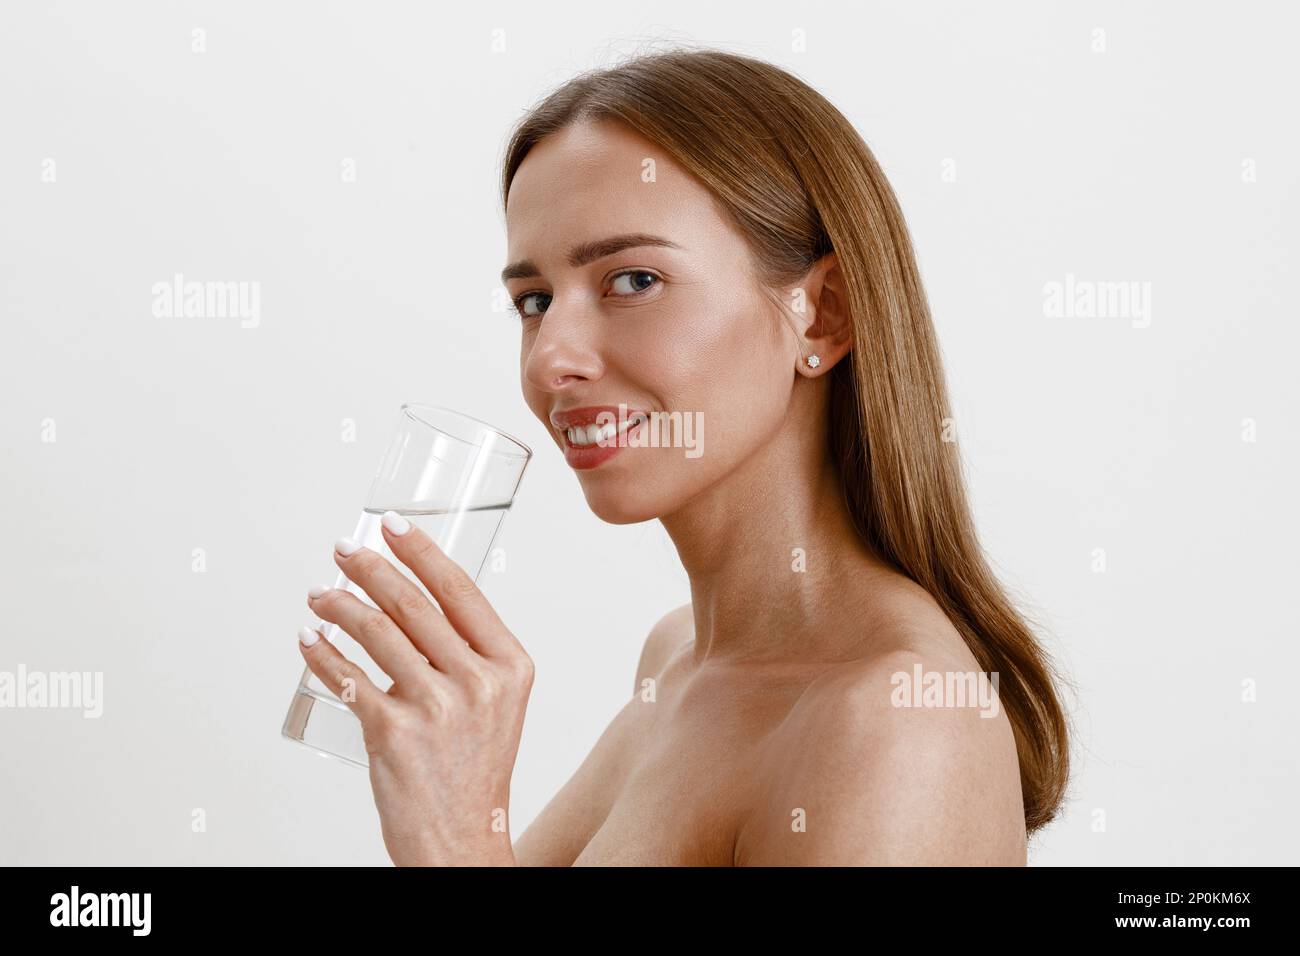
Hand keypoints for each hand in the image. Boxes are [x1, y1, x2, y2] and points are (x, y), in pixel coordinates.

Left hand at [297, 511, 532, 865]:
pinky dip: (322, 653)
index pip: (461, 591)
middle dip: (370, 568)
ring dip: (338, 606)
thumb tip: (408, 600)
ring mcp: (437, 707)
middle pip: (414, 603)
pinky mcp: (394, 732)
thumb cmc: (473, 772)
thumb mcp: (495, 705)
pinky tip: (309, 639)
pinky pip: (349, 678)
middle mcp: (478, 682)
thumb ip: (467, 655)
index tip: (393, 525)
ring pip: (376, 633)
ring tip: (318, 595)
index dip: (421, 551)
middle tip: (344, 550)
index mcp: (510, 666)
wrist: (462, 840)